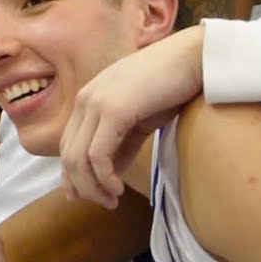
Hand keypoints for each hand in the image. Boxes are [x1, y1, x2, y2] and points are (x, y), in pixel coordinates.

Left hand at [60, 25, 204, 207]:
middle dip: (82, 186)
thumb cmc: (171, 86)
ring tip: (112, 200)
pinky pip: (97, 154)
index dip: (73, 175)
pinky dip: (104, 177)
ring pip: (78, 158)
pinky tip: (118, 188)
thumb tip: (108, 176)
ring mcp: (96, 103)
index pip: (68, 145)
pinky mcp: (114, 110)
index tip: (88, 197)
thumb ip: (120, 144)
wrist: (193, 57)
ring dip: (92, 187)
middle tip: (105, 204)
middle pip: (68, 155)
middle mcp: (85, 100)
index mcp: (89, 100)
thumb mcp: (139, 120)